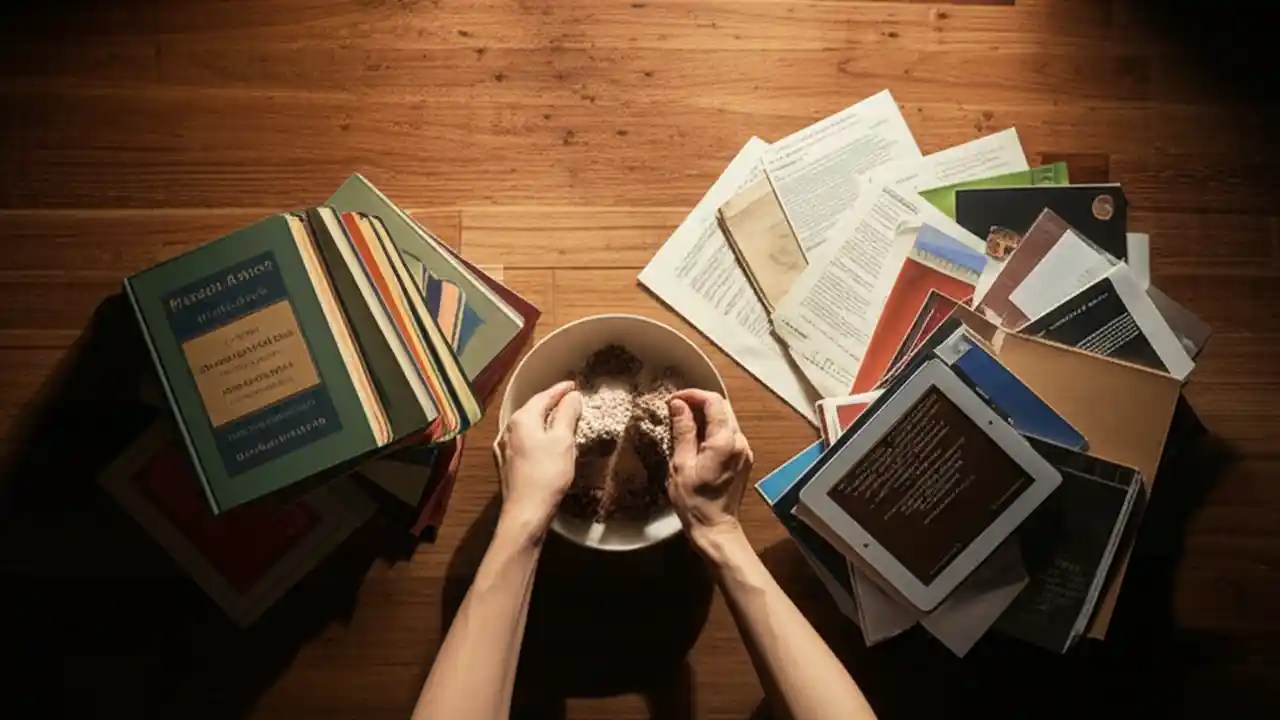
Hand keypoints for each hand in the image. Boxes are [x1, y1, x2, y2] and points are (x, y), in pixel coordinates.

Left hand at [494, 380, 582, 534]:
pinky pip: (524, 441)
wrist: (525, 512)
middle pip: (533, 409)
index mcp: (522, 419)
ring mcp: (504, 447)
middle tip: (569, 400)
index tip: (574, 385)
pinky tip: (543, 442)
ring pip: (527, 426)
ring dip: (544, 420)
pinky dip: (537, 436)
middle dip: (551, 403)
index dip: (560, 389)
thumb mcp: (563, 440)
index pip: (543, 396)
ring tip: (560, 419)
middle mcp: (508, 429)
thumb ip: (567, 414)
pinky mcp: (506, 464)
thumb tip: (572, 396)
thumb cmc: (547, 474)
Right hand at [667, 389, 753, 550]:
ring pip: (727, 419)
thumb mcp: (681, 464)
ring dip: (706, 415)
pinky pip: (729, 434)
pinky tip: (696, 438)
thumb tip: (678, 404)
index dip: (693, 395)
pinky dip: (713, 428)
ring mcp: (745, 451)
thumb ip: (683, 431)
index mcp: (725, 441)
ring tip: (683, 422)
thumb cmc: (694, 502)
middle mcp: (740, 442)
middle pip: (723, 407)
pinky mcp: (744, 459)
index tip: (674, 400)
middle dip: (700, 402)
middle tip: (676, 408)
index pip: (714, 402)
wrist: (715, 528)